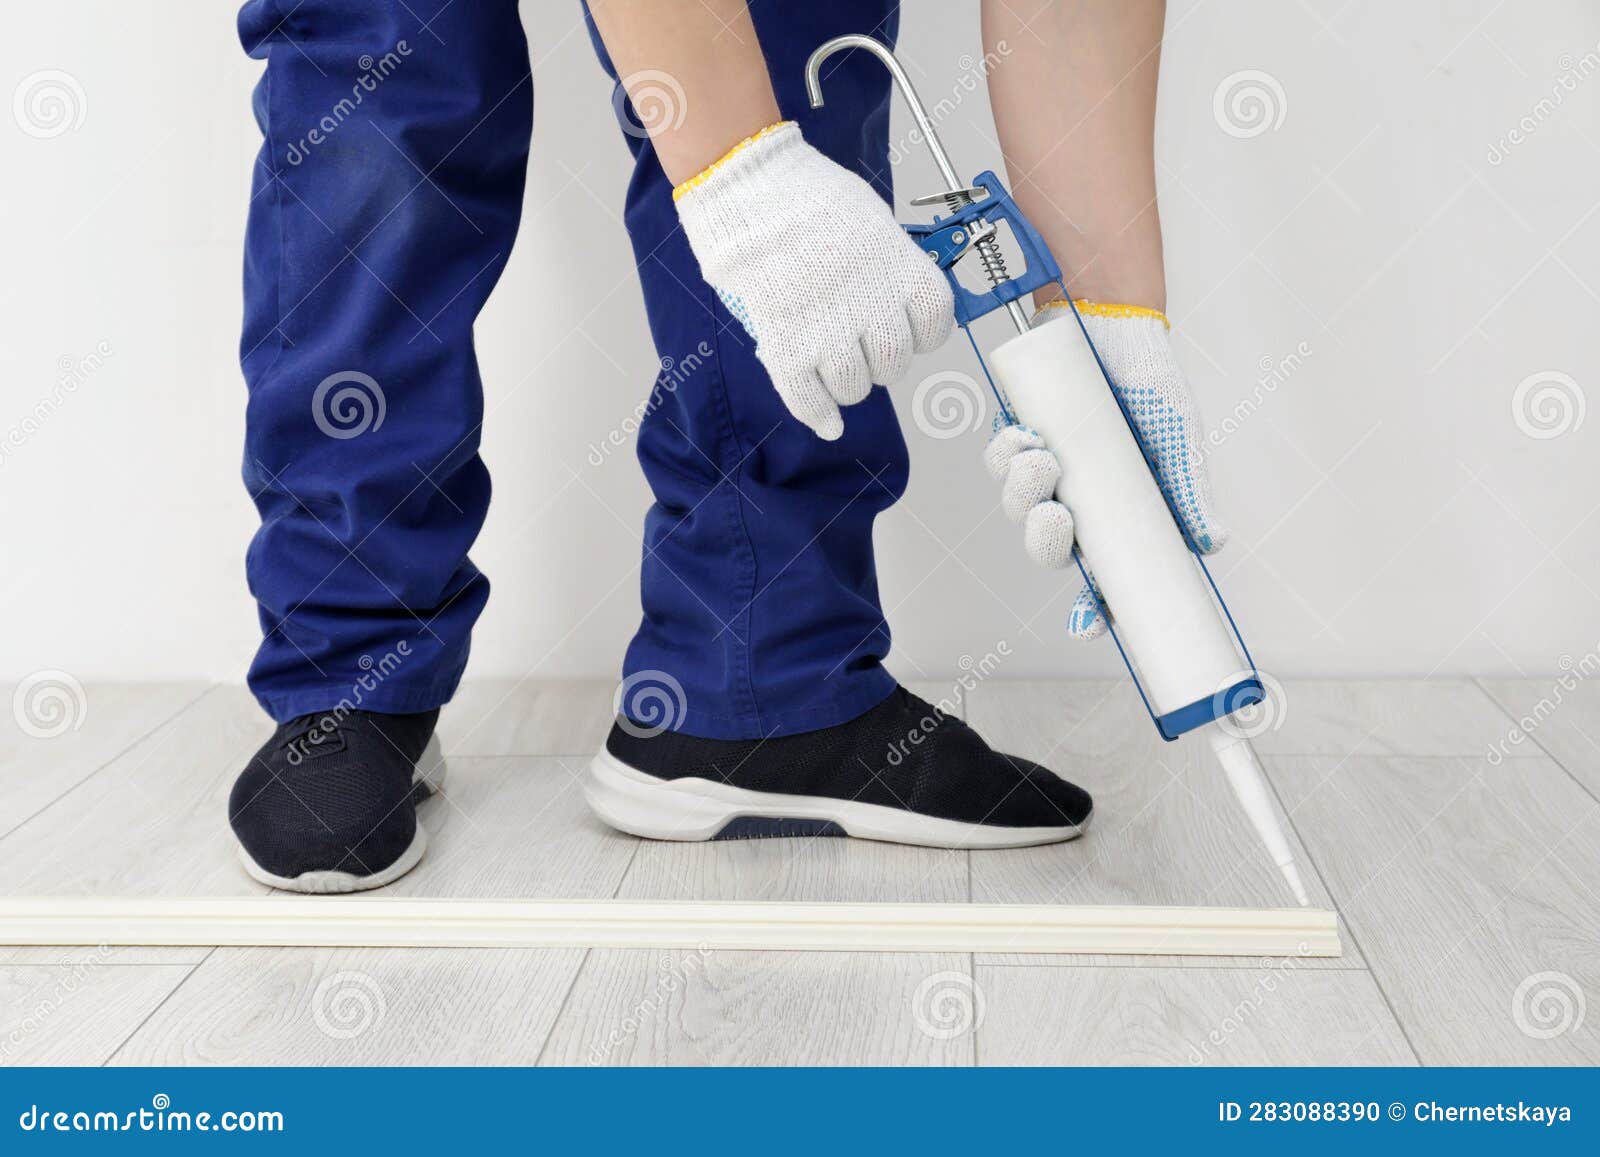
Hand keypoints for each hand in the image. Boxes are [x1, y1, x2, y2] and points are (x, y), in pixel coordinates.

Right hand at [673, 122, 953, 438]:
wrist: (745, 183)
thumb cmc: (802, 193)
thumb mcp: (867, 219)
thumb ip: (886, 263)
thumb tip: (895, 299)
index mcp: (898, 264)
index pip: (936, 321)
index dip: (925, 334)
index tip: (912, 333)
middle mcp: (871, 300)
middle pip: (894, 361)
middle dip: (881, 362)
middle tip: (862, 348)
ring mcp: (828, 325)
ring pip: (855, 386)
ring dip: (848, 385)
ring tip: (834, 366)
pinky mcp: (787, 341)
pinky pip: (809, 397)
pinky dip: (818, 415)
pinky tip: (827, 424)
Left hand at [984, 301, 1227, 638]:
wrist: (1112, 321)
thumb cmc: (1150, 382)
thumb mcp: (1178, 441)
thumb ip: (1190, 494)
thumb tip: (1211, 545)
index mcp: (1115, 511)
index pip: (1102, 574)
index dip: (1092, 607)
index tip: (1085, 625)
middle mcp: (1077, 496)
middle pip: (1048, 547)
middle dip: (1044, 539)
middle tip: (1054, 512)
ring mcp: (1045, 468)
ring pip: (1017, 506)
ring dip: (1021, 492)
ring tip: (1043, 456)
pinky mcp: (1018, 435)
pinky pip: (998, 462)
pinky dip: (1004, 455)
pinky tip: (1021, 436)